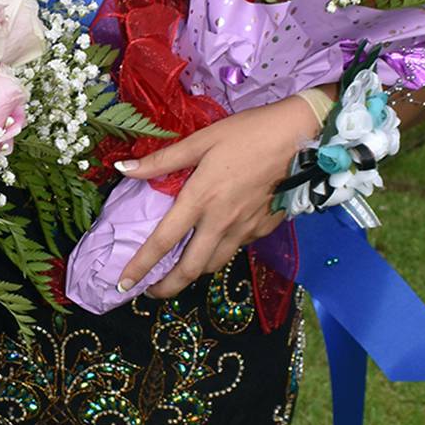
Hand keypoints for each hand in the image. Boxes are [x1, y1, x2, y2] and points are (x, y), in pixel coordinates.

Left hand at [115, 97, 314, 298]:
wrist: (301, 136)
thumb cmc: (248, 132)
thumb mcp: (201, 140)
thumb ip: (162, 160)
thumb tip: (123, 168)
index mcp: (200, 199)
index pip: (163, 241)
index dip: (141, 266)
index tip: (123, 284)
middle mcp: (221, 221)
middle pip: (190, 269)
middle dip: (167, 287)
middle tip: (151, 291)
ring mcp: (245, 229)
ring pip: (214, 264)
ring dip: (193, 274)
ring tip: (179, 272)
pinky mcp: (263, 228)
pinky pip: (235, 248)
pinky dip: (219, 253)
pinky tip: (214, 242)